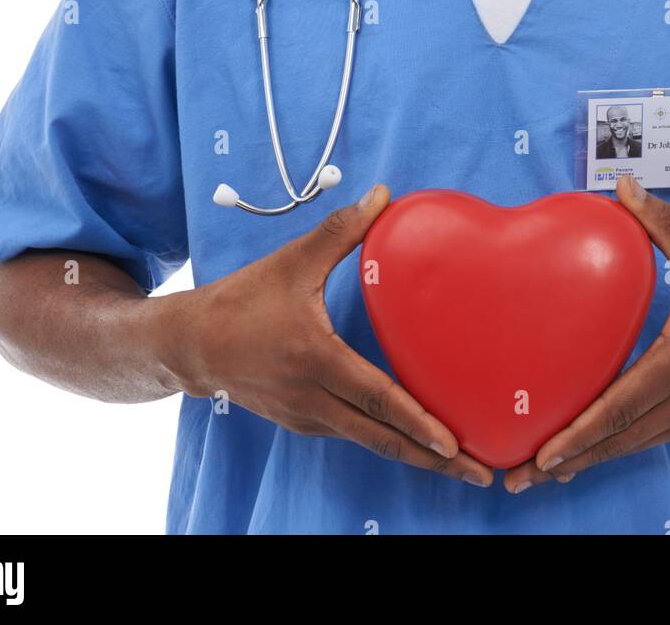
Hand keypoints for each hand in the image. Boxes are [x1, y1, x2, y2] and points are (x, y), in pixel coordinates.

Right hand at [159, 183, 494, 487]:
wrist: (189, 344)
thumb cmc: (242, 300)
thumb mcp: (293, 260)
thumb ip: (343, 230)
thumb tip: (382, 194)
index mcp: (317, 360)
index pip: (378, 399)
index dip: (418, 423)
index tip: (454, 444)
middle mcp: (313, 399)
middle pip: (383, 437)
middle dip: (435, 460)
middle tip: (480, 475)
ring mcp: (306, 417)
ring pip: (369, 441)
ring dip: (413, 453)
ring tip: (456, 463)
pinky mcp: (300, 422)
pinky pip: (352, 433)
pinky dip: (386, 439)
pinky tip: (411, 439)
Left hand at [503, 175, 669, 491]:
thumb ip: (663, 221)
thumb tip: (623, 186)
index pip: (621, 405)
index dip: (579, 433)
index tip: (543, 455)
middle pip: (616, 440)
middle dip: (566, 463)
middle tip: (516, 477)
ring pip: (631, 445)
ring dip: (586, 460)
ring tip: (539, 473)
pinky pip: (648, 439)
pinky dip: (613, 448)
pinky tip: (589, 450)